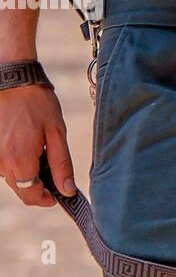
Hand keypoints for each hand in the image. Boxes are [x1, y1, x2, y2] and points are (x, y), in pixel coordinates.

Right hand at [0, 82, 74, 207]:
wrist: (11, 76)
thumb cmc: (37, 103)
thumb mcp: (57, 134)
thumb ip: (62, 165)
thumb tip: (68, 191)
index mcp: (19, 160)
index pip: (30, 195)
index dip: (45, 200)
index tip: (57, 196)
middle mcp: (0, 160)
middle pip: (19, 188)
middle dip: (37, 187)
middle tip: (52, 174)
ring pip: (10, 176)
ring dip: (25, 173)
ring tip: (38, 153)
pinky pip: (2, 162)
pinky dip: (14, 160)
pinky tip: (25, 145)